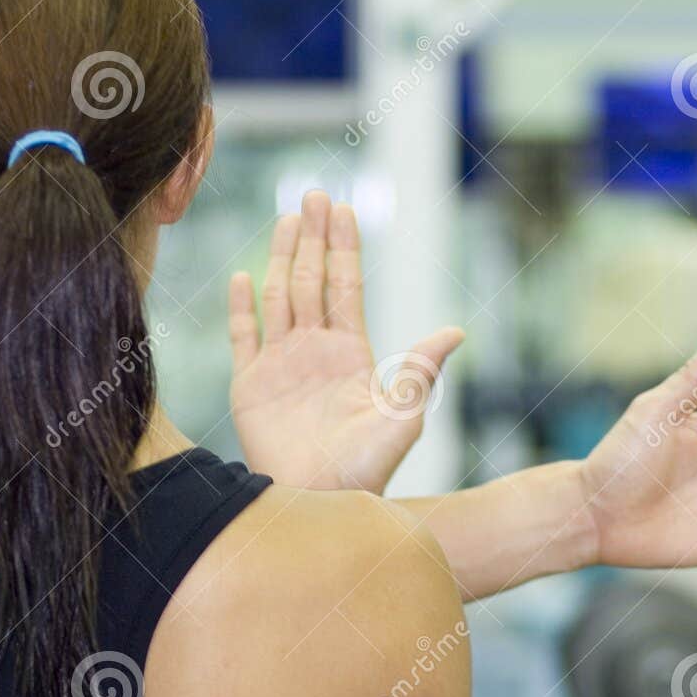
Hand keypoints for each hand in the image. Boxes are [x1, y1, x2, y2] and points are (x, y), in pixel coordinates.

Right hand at [229, 190, 464, 492]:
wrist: (319, 502)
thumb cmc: (365, 470)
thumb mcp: (402, 418)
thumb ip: (420, 371)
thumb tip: (456, 331)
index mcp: (349, 354)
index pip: (345, 287)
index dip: (343, 248)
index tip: (343, 209)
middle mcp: (313, 352)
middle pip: (311, 280)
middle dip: (313, 238)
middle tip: (313, 194)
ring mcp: (280, 365)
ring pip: (279, 297)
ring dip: (281, 257)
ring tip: (286, 219)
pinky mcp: (250, 386)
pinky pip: (243, 337)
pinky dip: (241, 307)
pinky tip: (243, 277)